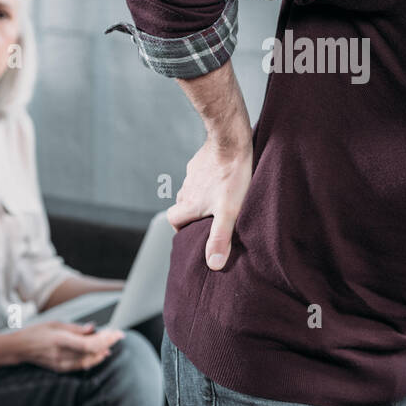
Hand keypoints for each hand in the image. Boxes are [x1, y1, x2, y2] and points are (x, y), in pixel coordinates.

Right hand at [12, 321, 124, 372]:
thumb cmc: (36, 332)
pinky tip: (101, 354)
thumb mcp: (56, 324)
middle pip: (92, 353)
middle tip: (117, 335)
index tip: (117, 332)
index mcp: (60, 341)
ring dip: (103, 352)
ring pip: (88, 362)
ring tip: (111, 343)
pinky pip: (81, 366)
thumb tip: (93, 328)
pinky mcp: (60, 369)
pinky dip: (93, 360)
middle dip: (108, 343)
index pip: (90, 344)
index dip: (106, 339)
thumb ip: (76, 328)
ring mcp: (61, 364)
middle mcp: (62, 355)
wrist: (19, 348)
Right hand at [167, 134, 252, 270]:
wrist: (231, 140)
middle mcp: (187, 188)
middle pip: (182, 205)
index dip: (181, 228)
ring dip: (201, 196)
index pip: (174, 221)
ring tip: (219, 200)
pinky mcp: (202, 159)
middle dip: (192, 214)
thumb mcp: (229, 212)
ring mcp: (193, 172)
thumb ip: (220, 238)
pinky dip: (208, 179)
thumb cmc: (231, 176)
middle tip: (208, 219)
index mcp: (190, 203)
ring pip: (192, 189)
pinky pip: (201, 173)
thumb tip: (214, 264)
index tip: (192, 233)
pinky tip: (223, 178)